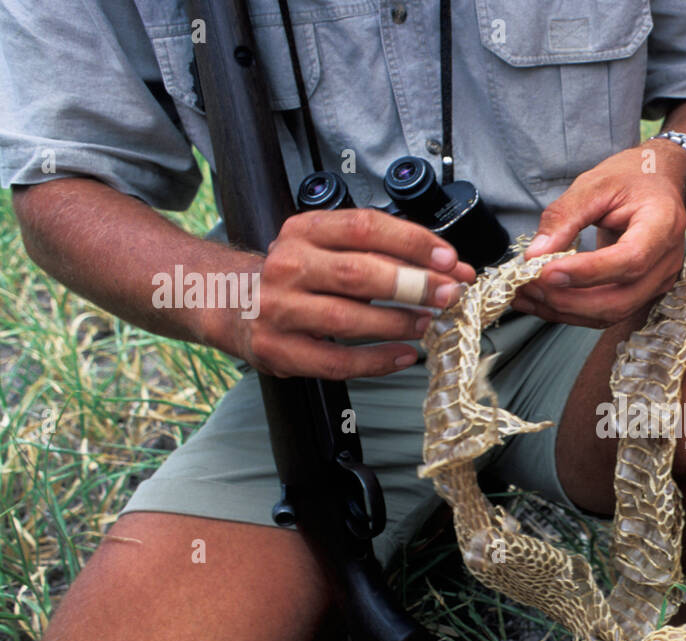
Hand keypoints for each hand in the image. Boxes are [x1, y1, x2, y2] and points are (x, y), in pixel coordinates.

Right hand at [205, 209, 475, 379]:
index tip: (448, 258)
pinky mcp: (279, 350)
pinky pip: (336, 362)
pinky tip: (404, 355)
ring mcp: (280, 310)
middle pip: (360, 273)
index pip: (365, 227)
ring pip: (348, 319)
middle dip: (414, 284)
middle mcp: (289, 266)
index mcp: (304, 231)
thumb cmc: (295, 275)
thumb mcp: (325, 246)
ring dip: (397, 323)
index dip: (412, 242)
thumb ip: (382, 253)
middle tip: (447, 294)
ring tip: (427, 323)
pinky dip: (377, 361)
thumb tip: (449, 268)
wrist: (229, 301)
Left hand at [518, 142, 685, 327]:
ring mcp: (658, 282)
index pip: (630, 259)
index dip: (588, 272)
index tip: (547, 271)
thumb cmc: (631, 178)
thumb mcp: (594, 184)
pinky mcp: (643, 293)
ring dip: (565, 311)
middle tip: (529, 285)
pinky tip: (543, 301)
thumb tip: (535, 255)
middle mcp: (666, 261)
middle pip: (620, 299)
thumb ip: (564, 217)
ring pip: (612, 313)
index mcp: (663, 224)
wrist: (656, 183)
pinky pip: (608, 312)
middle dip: (569, 300)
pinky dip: (572, 311)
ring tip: (528, 295)